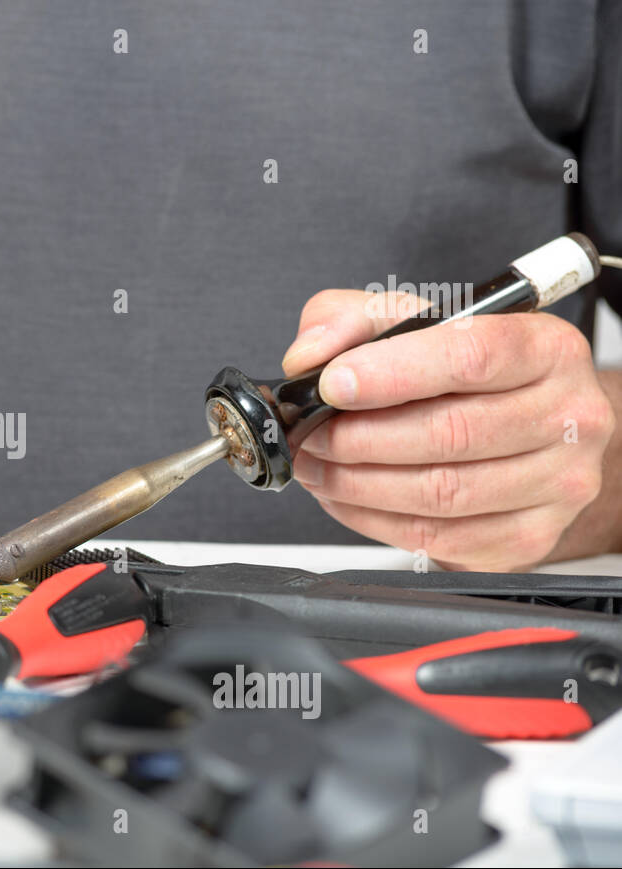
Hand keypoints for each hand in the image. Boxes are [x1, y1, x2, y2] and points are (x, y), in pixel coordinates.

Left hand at [281, 289, 614, 570]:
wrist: (528, 435)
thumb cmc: (469, 377)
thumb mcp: (416, 324)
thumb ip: (356, 321)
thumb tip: (310, 356)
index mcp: (547, 349)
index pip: (472, 355)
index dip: (392, 372)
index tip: (332, 384)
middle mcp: (568, 417)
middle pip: (451, 432)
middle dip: (359, 436)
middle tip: (311, 434)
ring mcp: (556, 484)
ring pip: (440, 492)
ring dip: (357, 482)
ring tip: (317, 466)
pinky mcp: (528, 539)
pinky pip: (435, 537)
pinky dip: (371, 518)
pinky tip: (344, 497)